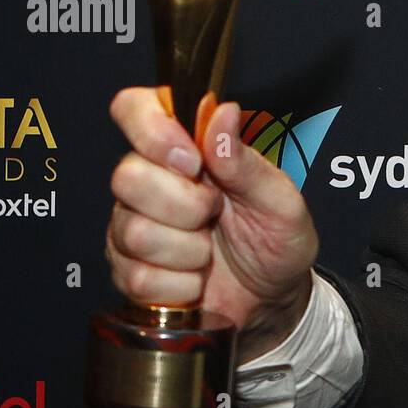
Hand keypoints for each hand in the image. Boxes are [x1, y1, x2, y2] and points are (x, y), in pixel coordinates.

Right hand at [104, 86, 318, 361]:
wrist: (274, 298)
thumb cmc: (277, 240)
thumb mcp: (280, 200)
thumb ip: (246, 161)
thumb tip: (222, 113)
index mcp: (185, 148)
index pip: (134, 109)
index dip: (151, 129)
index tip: (191, 159)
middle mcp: (149, 181)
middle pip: (126, 176)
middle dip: (185, 204)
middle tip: (215, 213)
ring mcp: (132, 226)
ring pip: (134, 232)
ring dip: (188, 250)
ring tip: (210, 250)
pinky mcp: (129, 272)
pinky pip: (140, 277)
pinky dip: (182, 284)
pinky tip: (197, 278)